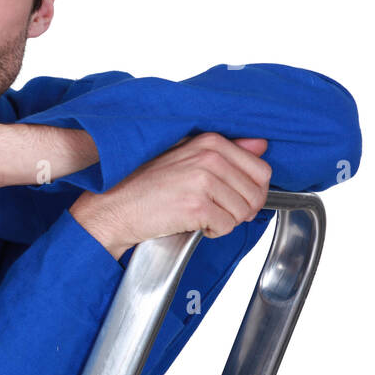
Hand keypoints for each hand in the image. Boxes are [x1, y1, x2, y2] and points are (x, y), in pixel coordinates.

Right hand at [70, 133, 271, 259]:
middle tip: (216, 211)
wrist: (114, 207)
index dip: (252, 191)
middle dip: (241, 209)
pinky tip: (193, 223)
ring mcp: (203, 181)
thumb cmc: (143, 185)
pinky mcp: (197, 206)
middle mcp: (209, 158)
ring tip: (200, 215)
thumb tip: (260, 145)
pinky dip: (213, 232)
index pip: (261, 169)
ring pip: (243, 212)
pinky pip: (226, 227)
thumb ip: (225, 150)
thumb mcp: (185, 156)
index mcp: (210, 142)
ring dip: (225, 221)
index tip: (234, 198)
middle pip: (256, 194)